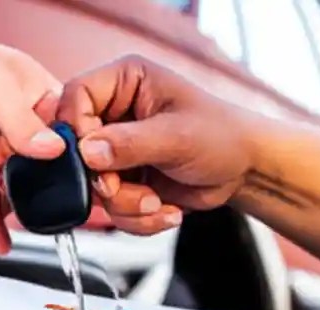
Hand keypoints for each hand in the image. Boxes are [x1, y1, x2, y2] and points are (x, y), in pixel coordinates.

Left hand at [0, 34, 66, 253]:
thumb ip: (24, 124)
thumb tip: (53, 149)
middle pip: (47, 171)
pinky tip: (0, 242)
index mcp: (40, 101)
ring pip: (18, 192)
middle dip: (54, 193)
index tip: (89, 179)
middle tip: (61, 211)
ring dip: (24, 213)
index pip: (70, 135)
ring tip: (32, 227)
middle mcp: (22, 131)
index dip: (81, 158)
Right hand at [57, 55, 258, 234]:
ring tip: (157, 202)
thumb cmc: (222, 136)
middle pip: (77, 149)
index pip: (76, 97)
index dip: (77, 130)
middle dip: (107, 181)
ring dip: (126, 204)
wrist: (243, 170)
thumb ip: (129, 144)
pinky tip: (164, 209)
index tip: (93, 158)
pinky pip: (112, 207)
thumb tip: (88, 152)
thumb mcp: (177, 136)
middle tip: (133, 191)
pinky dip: (136, 217)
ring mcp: (118, 150)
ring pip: (94, 186)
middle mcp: (115, 113)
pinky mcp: (125, 180)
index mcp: (125, 82)